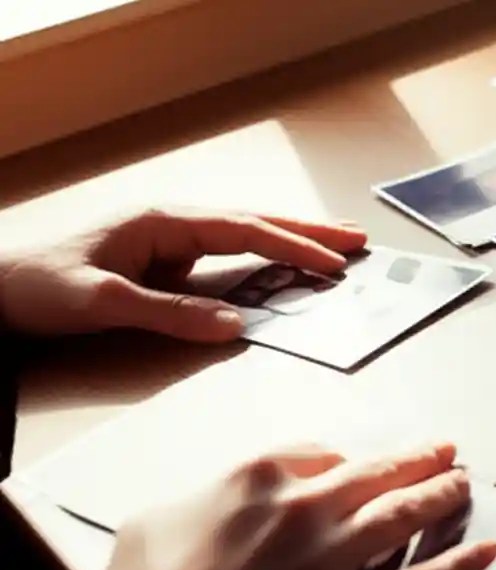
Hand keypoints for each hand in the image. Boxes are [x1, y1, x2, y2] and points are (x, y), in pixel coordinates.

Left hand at [0, 207, 366, 342]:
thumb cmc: (40, 286)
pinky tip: (285, 268)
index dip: (293, 247)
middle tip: (359, 240)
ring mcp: (172, 244)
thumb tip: (237, 326)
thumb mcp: (105, 302)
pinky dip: (266, 261)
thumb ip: (172, 314)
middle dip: (310, 232)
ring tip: (337, 247)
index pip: (245, 231)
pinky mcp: (168, 265)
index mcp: (163, 223)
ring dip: (293, 242)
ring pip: (246, 237)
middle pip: (256, 223)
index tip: (334, 264)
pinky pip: (229, 259)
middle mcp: (173, 226)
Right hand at [0, 443, 495, 569]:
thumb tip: (228, 499)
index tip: (363, 460)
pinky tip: (487, 551)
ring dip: (443, 496)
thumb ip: (210, 496)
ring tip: (466, 484)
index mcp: (260, 477)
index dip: (348, 457)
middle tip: (447, 451)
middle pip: (379, 473)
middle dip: (419, 459)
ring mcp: (337, 561)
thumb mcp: (158, 517)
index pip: (321, 454)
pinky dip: (459, 566)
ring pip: (406, 515)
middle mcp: (309, 508)